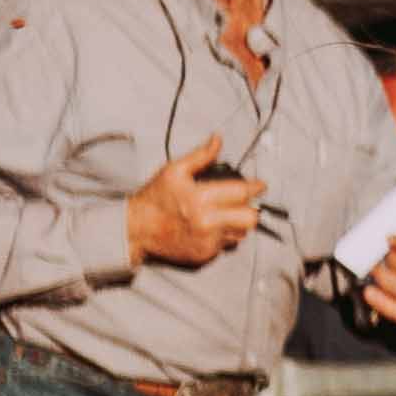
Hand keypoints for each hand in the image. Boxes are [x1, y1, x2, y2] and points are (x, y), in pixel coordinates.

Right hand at [125, 139, 263, 269]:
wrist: (135, 230)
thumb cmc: (154, 200)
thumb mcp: (173, 171)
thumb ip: (200, 156)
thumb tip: (218, 140)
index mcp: (200, 199)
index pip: (242, 193)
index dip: (255, 187)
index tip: (259, 185)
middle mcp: (206, 222)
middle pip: (250, 217)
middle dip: (250, 207)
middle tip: (242, 202)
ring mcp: (207, 241)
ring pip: (242, 232)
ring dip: (238, 222)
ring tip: (224, 215)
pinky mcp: (205, 255)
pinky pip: (227, 245)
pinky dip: (224, 235)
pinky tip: (211, 228)